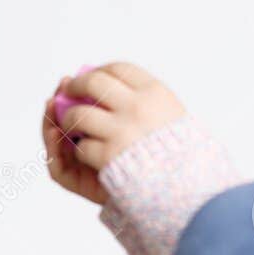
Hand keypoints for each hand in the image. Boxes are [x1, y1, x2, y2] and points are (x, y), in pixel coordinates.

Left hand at [43, 62, 185, 204]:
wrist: (188, 185)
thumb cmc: (177, 152)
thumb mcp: (168, 116)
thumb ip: (141, 100)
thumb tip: (99, 84)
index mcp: (155, 93)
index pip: (119, 69)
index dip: (99, 71)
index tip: (90, 75)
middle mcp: (138, 106)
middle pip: (93, 83)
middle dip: (74, 86)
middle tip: (66, 91)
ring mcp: (122, 130)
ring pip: (78, 115)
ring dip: (70, 122)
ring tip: (73, 128)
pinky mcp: (109, 155)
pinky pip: (81, 147)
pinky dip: (82, 152)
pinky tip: (91, 155)